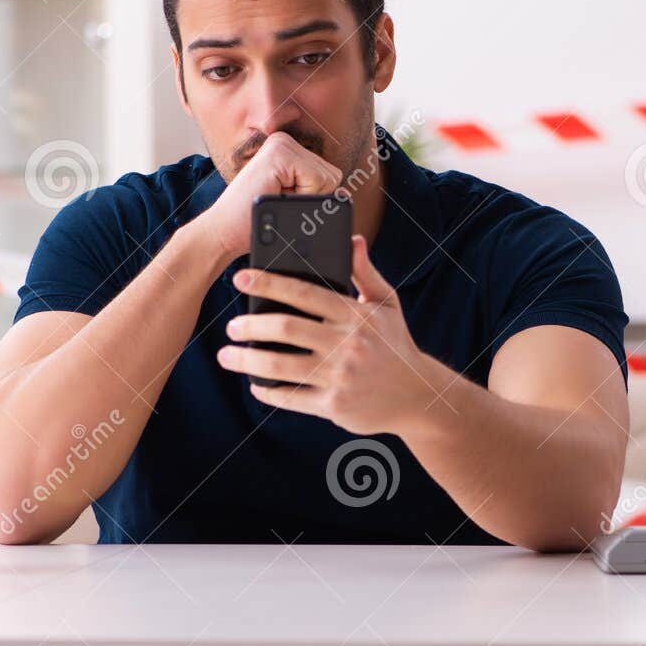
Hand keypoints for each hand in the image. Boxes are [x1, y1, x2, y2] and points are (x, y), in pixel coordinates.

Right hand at [196, 132, 343, 261]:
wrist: (224, 232)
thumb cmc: (255, 222)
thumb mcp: (292, 203)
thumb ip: (316, 193)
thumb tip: (347, 193)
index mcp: (288, 150)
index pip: (329, 176)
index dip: (313, 198)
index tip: (282, 201)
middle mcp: (285, 141)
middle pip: (332, 176)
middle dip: (311, 198)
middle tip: (278, 201)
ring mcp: (281, 144)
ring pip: (327, 179)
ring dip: (305, 199)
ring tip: (275, 198)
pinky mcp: (279, 153)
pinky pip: (317, 180)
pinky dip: (302, 196)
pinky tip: (275, 194)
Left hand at [218, 235, 444, 434]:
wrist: (417, 396)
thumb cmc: (396, 345)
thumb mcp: (387, 304)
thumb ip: (365, 272)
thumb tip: (353, 240)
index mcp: (355, 315)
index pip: (304, 293)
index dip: (269, 283)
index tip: (241, 278)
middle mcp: (346, 345)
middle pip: (285, 329)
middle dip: (249, 325)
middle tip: (231, 325)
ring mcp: (339, 377)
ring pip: (280, 366)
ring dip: (246, 360)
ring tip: (227, 356)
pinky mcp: (334, 406)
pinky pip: (290, 397)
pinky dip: (267, 391)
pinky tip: (255, 384)